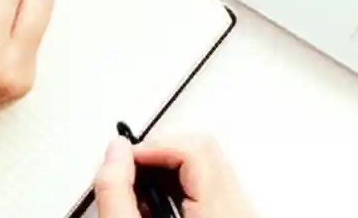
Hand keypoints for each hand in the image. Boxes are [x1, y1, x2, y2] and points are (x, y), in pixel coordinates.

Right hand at [95, 136, 256, 217]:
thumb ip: (118, 192)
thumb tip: (115, 153)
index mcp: (221, 209)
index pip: (195, 147)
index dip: (153, 145)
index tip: (123, 157)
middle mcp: (240, 208)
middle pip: (203, 151)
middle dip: (160, 156)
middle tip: (129, 174)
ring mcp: (242, 212)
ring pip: (208, 168)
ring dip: (170, 173)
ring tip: (142, 196)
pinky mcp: (235, 216)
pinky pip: (214, 187)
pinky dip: (183, 189)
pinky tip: (161, 208)